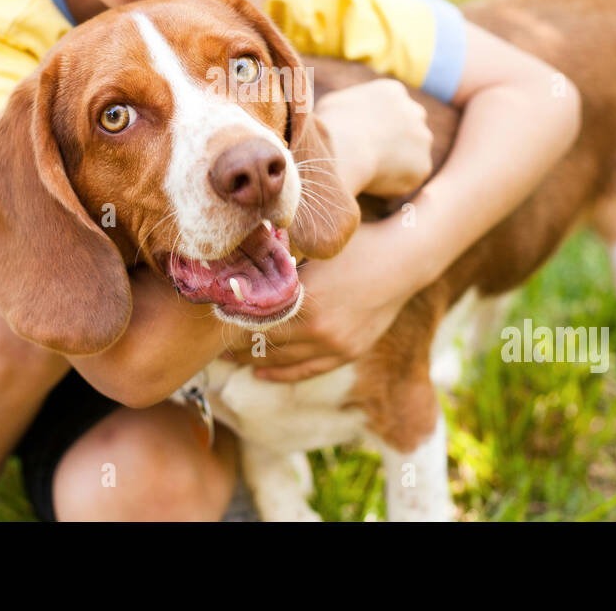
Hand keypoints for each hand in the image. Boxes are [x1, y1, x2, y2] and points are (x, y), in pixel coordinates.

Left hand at [222, 218, 422, 381]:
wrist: (404, 261)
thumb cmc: (356, 243)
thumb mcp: (313, 246)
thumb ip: (278, 260)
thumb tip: (239, 266)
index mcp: (304, 298)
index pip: (252, 317)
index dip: (229, 317)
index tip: (212, 314)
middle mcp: (317, 328)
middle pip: (261, 342)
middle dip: (235, 341)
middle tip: (211, 339)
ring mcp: (334, 345)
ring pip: (281, 361)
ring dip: (252, 359)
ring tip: (228, 355)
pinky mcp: (347, 353)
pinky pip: (306, 371)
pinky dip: (280, 372)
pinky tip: (260, 371)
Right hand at [315, 78, 432, 196]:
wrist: (345, 152)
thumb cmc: (332, 127)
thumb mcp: (333, 103)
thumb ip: (348, 104)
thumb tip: (339, 111)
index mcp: (393, 92)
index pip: (392, 106)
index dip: (378, 124)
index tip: (364, 137)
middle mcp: (415, 111)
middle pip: (409, 127)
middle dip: (396, 140)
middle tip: (371, 156)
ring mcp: (422, 139)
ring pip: (412, 153)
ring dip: (397, 161)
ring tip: (368, 171)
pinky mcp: (423, 165)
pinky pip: (409, 176)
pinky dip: (394, 182)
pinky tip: (375, 181)